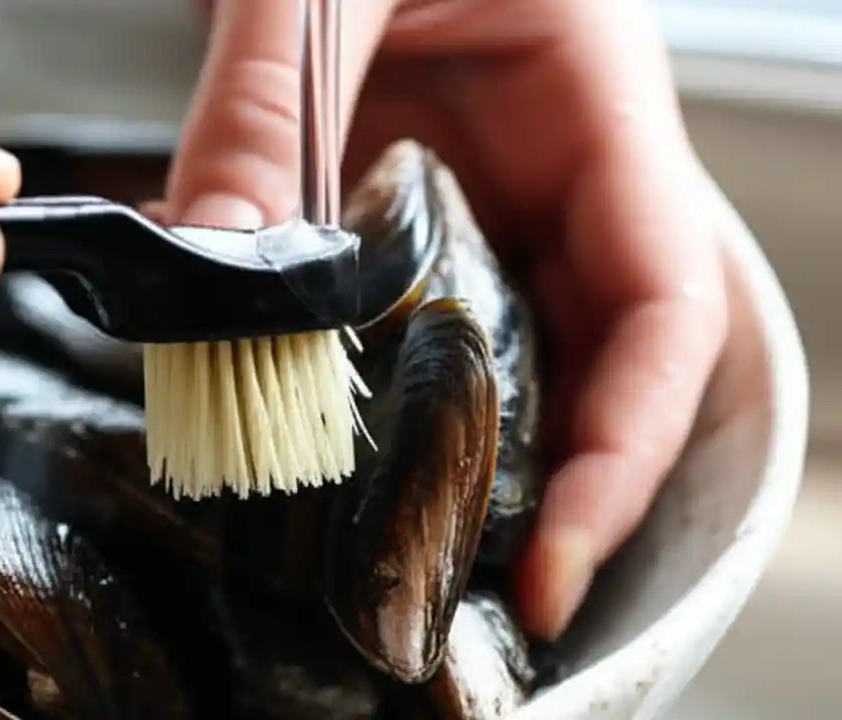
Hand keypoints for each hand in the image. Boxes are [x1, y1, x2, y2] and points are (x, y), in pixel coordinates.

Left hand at [165, 0, 727, 639]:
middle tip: (459, 588)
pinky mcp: (407, 211)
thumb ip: (262, 109)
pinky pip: (408, 319)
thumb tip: (207, 257)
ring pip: (502, 352)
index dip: (631, 441)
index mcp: (597, 105)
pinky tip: (304, 426)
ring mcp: (482, 197)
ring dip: (450, 450)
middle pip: (594, 356)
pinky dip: (363, 384)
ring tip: (383, 541)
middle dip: (546, 483)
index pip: (663, 300)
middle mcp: (556, 170)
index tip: (559, 552)